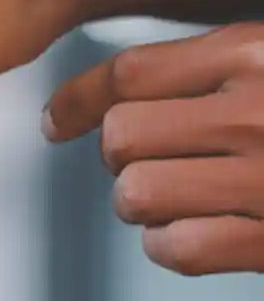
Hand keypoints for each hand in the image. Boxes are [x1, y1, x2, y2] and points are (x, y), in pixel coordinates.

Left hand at [44, 23, 263, 275]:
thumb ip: (218, 69)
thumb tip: (121, 93)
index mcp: (257, 54)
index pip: (130, 73)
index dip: (79, 101)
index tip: (56, 120)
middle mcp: (258, 112)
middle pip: (120, 135)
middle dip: (122, 158)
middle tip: (155, 163)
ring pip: (136, 194)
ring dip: (146, 205)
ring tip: (185, 198)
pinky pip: (177, 247)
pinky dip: (175, 246)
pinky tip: (202, 232)